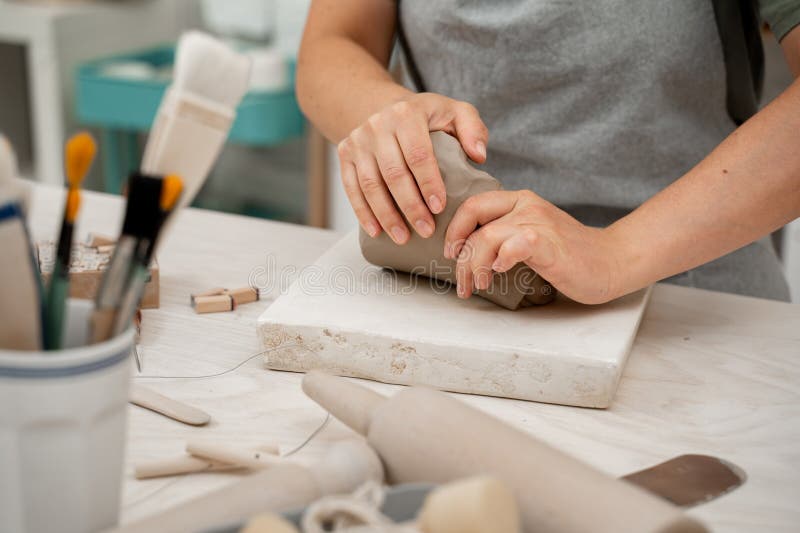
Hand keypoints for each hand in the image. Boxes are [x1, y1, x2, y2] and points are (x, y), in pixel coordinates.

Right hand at [337, 92, 488, 243]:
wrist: (389, 109)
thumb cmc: (429, 118)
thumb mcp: (456, 113)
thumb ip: (473, 130)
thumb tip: (478, 156)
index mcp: (407, 113)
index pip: (418, 154)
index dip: (428, 183)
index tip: (439, 208)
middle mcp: (378, 124)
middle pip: (393, 173)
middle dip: (410, 206)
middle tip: (426, 230)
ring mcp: (358, 140)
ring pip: (370, 184)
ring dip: (386, 215)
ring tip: (403, 237)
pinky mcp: (345, 152)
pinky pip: (351, 187)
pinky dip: (362, 212)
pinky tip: (376, 231)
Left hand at [443, 190, 627, 304]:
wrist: (611, 262)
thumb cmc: (568, 255)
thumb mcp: (529, 235)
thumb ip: (504, 234)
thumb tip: (467, 251)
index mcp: (519, 201)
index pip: (473, 204)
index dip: (454, 229)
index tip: (451, 253)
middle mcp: (527, 206)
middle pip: (474, 218)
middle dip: (458, 252)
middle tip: (461, 279)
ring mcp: (539, 223)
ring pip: (487, 236)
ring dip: (474, 265)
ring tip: (479, 285)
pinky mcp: (550, 244)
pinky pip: (515, 245)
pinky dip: (501, 260)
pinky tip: (500, 272)